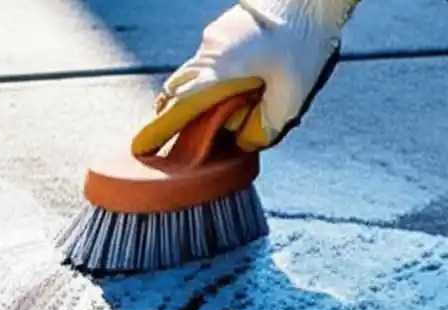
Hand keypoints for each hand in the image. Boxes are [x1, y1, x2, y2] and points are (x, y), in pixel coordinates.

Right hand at [132, 0, 348, 154]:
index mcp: (221, 67)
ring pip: (195, 71)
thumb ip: (266, 126)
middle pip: (180, 86)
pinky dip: (214, 76)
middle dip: (176, 111)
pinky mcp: (225, 28)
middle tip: (178, 134)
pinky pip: (210, 58)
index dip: (163, 125)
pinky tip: (240, 83)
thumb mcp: (292, 97)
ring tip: (222, 110)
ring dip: (201, 93)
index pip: (182, 102)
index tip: (143, 143)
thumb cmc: (304, 45)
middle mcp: (210, 49)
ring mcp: (215, 35)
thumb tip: (244, 140)